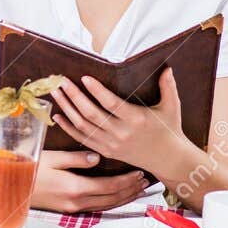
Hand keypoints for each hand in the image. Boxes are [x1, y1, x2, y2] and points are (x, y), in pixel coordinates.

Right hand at [31, 148, 147, 213]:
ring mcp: (72, 208)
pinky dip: (111, 202)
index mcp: (74, 188)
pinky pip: (96, 207)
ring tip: (138, 190)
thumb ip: (76, 159)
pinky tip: (117, 196)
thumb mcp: (52, 158)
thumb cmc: (27, 169)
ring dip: (123, 198)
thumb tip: (97, 158)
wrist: (8, 188)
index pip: (109, 187)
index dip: (127, 181)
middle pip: (112, 199)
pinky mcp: (68, 208)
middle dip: (131, 191)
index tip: (139, 173)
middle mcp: (76, 202)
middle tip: (146, 182)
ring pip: (106, 206)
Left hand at [51, 68, 189, 176]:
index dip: (96, 91)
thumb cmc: (169, 130)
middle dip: (74, 96)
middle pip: (92, 114)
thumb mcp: (172, 106)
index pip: (111, 103)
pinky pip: (83, 139)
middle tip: (62, 81)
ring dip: (67, 109)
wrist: (168, 160)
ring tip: (56, 93)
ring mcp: (112, 144)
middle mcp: (121, 132)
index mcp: (136, 119)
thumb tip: (167, 67)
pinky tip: (58, 115)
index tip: (84, 78)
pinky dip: (69, 127)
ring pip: (84, 126)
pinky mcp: (106, 151)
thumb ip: (168, 86)